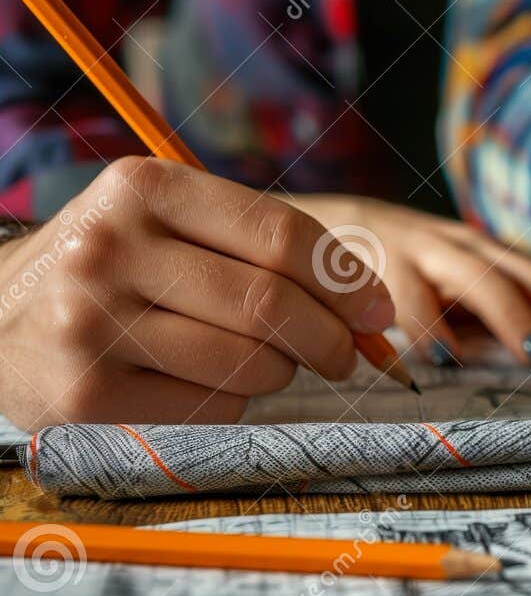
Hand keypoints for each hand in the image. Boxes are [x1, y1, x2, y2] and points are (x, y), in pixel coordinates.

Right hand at [0, 158, 395, 428]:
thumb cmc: (114, 271)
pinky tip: (198, 383)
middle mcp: (109, 247)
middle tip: (347, 355)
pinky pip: (212, 407)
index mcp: (142, 187)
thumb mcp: (166, 223)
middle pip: (272, 304)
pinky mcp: (87, 392)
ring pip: (249, 363)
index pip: (281, 235)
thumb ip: (260, 248)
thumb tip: (372, 309)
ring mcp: (92, 322)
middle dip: (331, 339)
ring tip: (258, 362)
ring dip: (278, 373)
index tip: (377, 311)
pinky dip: (231, 403)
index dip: (347, 280)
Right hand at [288, 195, 530, 365]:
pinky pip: (403, 297)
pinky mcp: (373, 265)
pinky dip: (426, 329)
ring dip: (511, 317)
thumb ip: (500, 323)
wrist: (313, 232)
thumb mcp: (457, 297)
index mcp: (493, 256)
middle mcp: (466, 247)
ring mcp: (421, 249)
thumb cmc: (402, 279)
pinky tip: (444, 362)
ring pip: (478, 278)